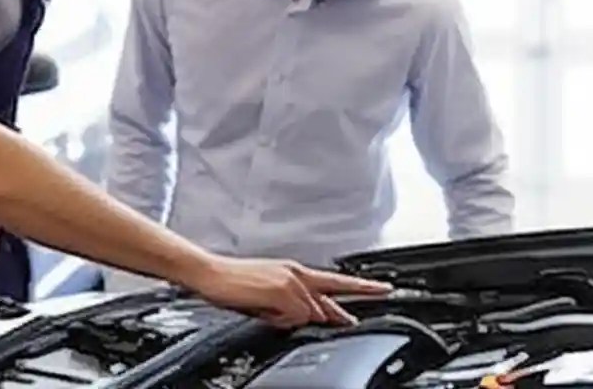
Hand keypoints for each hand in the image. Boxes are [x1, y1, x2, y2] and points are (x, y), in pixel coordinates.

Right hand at [183, 255, 391, 327]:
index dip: (360, 288)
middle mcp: (296, 273)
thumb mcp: (266, 296)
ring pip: (311, 311)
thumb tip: (304, 319)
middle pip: (332, 294)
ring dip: (292, 318)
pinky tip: (263, 311)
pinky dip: (281, 319)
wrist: (208, 273)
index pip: (333, 282)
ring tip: (263, 309)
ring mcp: (290, 280)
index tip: (380, 289)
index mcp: (293, 272)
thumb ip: (289, 305)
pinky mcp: (282, 290)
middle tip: (384, 292)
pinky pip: (296, 315)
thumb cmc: (230, 283)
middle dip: (354, 301)